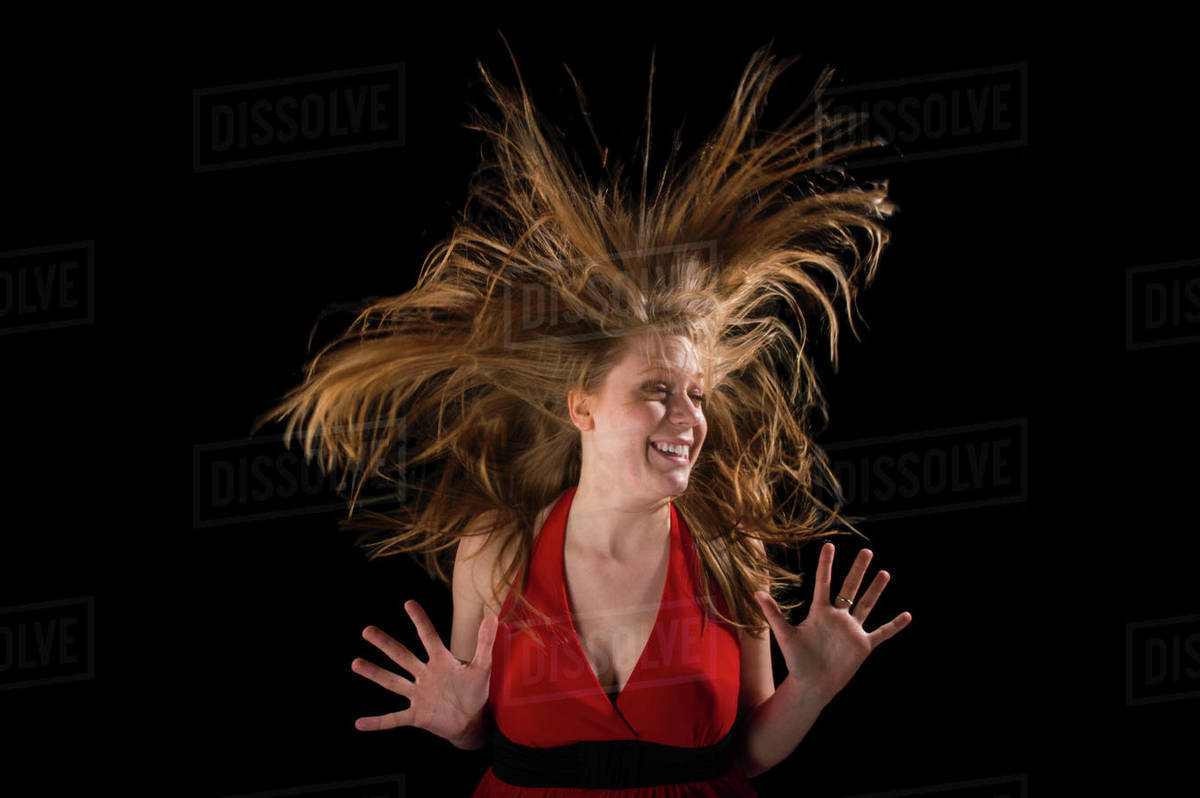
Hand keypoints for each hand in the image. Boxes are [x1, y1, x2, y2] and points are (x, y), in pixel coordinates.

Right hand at [351, 599, 498, 742]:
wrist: (472, 722)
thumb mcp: (482, 667)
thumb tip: (492, 616)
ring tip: (356, 663)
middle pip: (402, 656)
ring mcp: (419, 695)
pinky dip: (377, 722)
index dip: (420, 620)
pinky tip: (359, 723)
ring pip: (393, 682)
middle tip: (367, 631)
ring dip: (375, 674)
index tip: (409, 603)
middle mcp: (425, 675)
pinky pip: (393, 719)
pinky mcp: (417, 716)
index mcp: (440, 661)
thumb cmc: (475, 692)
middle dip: (385, 644)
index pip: (428, 637)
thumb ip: (485, 643)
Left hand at [754, 542, 910, 701]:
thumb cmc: (797, 661)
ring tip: (884, 573)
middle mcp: (838, 618)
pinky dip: (894, 626)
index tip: (830, 545)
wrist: (811, 685)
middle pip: (850, 589)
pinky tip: (907, 615)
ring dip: (876, 590)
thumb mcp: (784, 635)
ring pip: (867, 605)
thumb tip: (756, 591)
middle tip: (866, 551)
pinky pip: (881, 633)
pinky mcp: (863, 646)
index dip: (826, 565)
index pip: (824, 583)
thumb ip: (773, 613)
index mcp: (820, 612)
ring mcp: (852, 631)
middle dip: (858, 570)